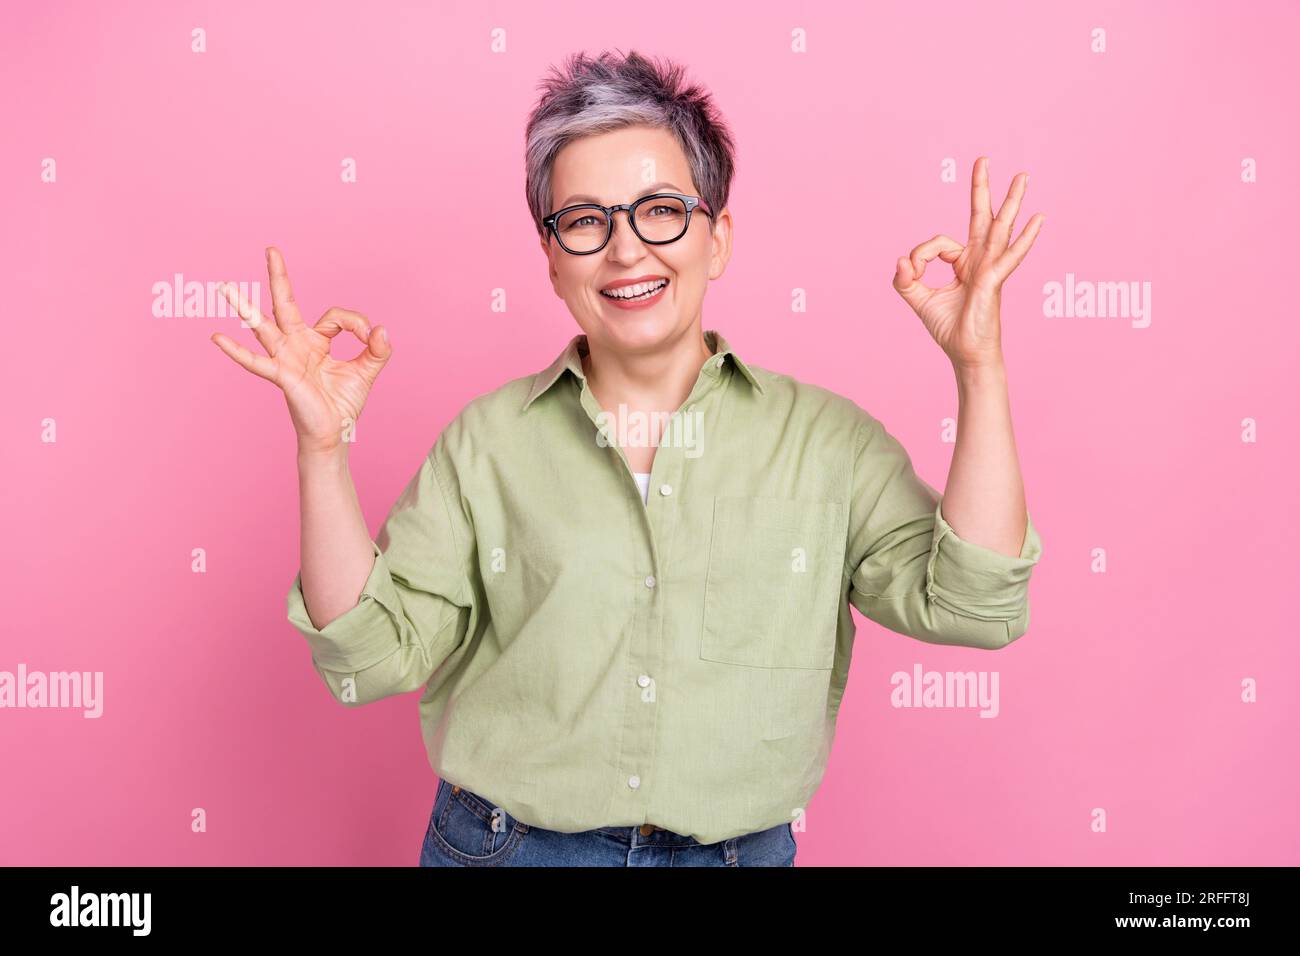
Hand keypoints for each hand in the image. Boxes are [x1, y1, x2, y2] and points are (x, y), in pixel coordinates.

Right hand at [210, 247, 391, 454]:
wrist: (334, 433)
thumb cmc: (343, 403)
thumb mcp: (367, 371)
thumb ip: (378, 350)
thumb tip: (380, 329)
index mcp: (316, 340)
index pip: (334, 317)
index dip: (356, 324)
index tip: (370, 338)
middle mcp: (296, 344)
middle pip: (285, 304)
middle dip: (279, 277)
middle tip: (271, 249)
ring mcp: (286, 358)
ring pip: (263, 327)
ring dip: (245, 308)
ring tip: (225, 287)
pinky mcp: (282, 376)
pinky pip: (257, 362)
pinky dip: (237, 351)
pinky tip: (217, 338)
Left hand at [892, 156, 1044, 370]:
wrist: (966, 354)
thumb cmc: (949, 328)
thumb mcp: (919, 300)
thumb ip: (906, 279)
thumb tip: (902, 259)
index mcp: (964, 262)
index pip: (938, 243)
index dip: (920, 255)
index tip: (914, 271)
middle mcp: (980, 260)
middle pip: (981, 217)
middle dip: (980, 188)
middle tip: (982, 159)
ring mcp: (990, 268)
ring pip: (1000, 227)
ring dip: (1011, 201)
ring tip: (1023, 176)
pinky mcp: (994, 280)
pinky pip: (1011, 254)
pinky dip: (1025, 237)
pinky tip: (1039, 218)